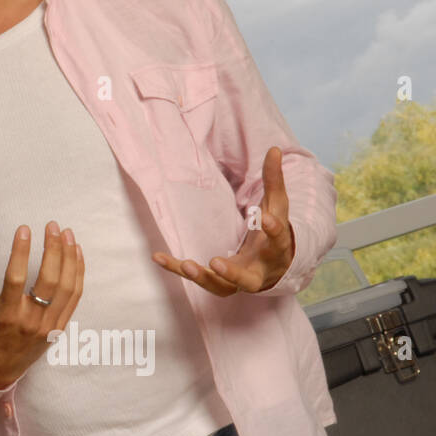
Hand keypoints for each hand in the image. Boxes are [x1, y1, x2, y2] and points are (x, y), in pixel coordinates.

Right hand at [0, 221, 84, 389]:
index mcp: (5, 315)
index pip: (15, 279)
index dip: (20, 252)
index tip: (24, 228)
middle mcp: (30, 321)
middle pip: (49, 281)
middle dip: (53, 249)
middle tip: (52, 226)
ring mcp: (48, 326)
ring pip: (67, 288)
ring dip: (69, 258)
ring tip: (67, 234)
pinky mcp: (59, 328)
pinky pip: (74, 298)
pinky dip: (77, 273)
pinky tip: (75, 253)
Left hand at [152, 145, 296, 295]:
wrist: (274, 267)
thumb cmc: (273, 233)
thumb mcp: (277, 206)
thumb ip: (274, 180)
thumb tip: (275, 148)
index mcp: (276, 250)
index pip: (277, 240)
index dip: (273, 230)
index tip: (264, 218)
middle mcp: (257, 270)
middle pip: (248, 280)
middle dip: (233, 273)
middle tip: (215, 262)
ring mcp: (235, 280)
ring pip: (220, 287)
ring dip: (202, 278)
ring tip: (186, 265)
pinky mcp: (216, 280)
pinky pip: (196, 278)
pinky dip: (176, 269)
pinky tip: (158, 257)